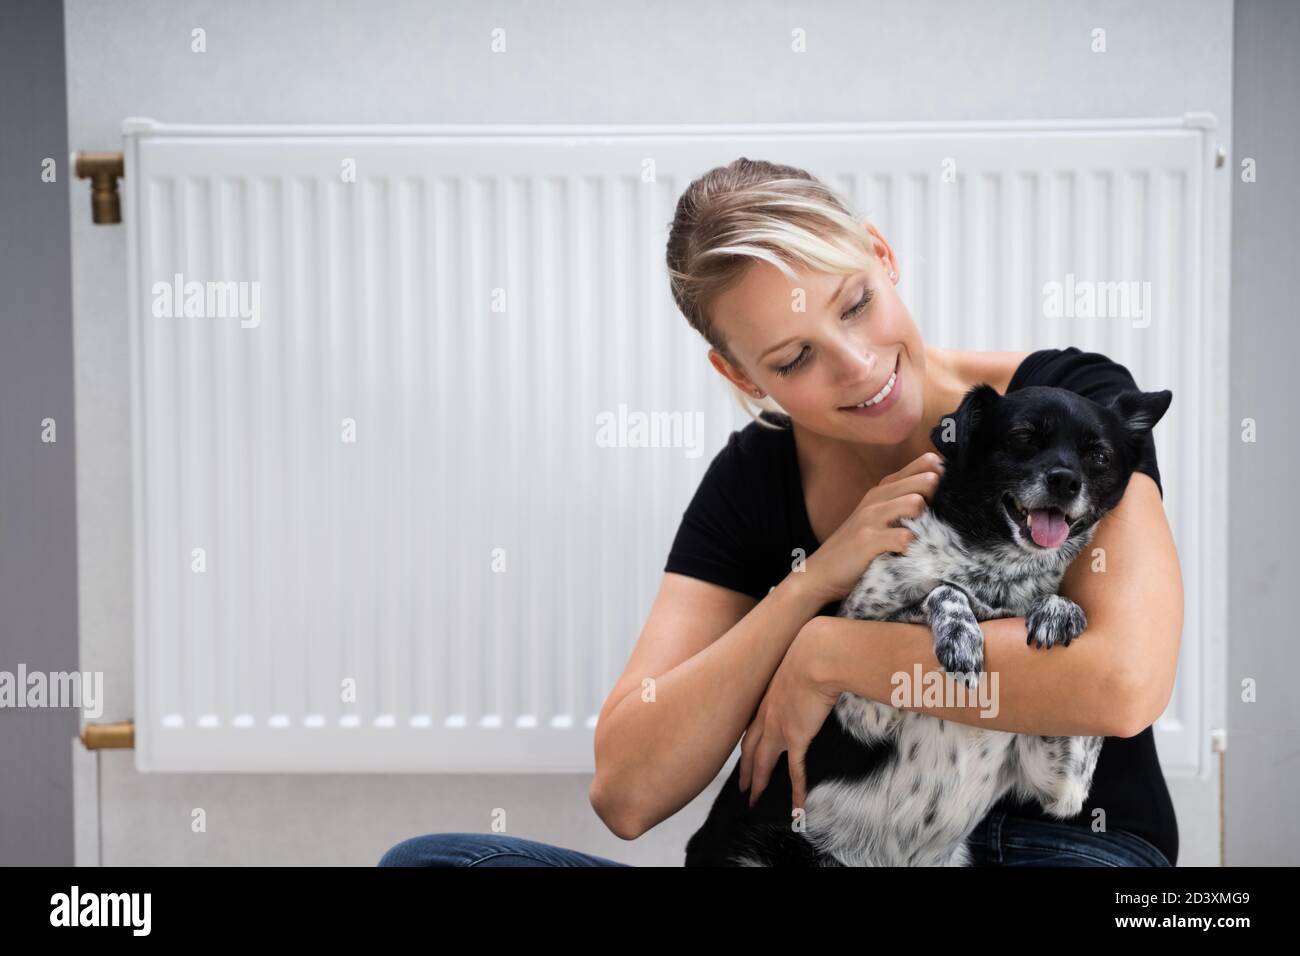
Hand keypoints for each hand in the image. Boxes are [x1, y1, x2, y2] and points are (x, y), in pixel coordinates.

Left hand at [738, 618, 841, 814]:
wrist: (817, 654)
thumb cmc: (812, 652)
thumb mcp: (799, 664)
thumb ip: (800, 675)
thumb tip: (811, 676)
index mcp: (766, 698)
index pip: (750, 728)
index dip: (744, 746)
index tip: (741, 758)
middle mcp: (766, 715)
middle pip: (749, 750)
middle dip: (743, 771)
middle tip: (741, 789)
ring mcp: (778, 728)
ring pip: (762, 764)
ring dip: (757, 784)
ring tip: (754, 802)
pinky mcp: (796, 737)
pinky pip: (795, 771)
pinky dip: (796, 790)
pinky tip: (797, 806)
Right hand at [800, 451, 944, 603]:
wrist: (820, 572)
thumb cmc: (853, 547)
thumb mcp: (873, 519)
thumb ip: (897, 505)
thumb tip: (933, 494)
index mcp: (878, 493)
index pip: (909, 471)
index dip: (929, 468)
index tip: (944, 469)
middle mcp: (875, 501)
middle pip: (917, 483)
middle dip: (933, 486)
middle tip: (941, 493)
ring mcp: (870, 520)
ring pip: (912, 504)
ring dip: (924, 513)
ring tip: (923, 522)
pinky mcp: (868, 541)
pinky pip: (903, 537)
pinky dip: (912, 543)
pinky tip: (910, 549)